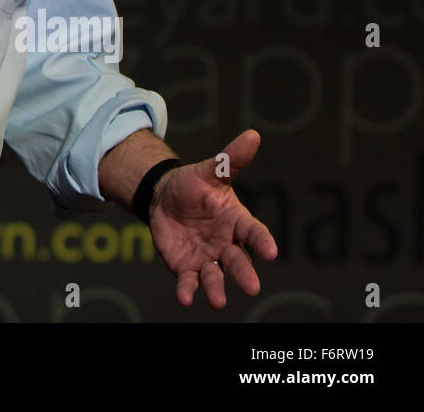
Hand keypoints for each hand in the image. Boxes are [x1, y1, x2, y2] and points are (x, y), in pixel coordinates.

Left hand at [149, 129, 278, 308]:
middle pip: (238, 261)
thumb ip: (230, 158)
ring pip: (216, 277)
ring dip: (217, 289)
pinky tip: (184, 298)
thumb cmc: (194, 186)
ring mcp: (207, 258)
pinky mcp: (187, 267)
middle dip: (244, 274)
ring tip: (218, 301)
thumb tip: (253, 134)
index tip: (271, 251)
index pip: (254, 232)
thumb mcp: (209, 171)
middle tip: (252, 287)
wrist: (164, 198)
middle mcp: (226, 244)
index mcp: (237, 221)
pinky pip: (189, 281)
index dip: (262, 241)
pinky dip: (188, 290)